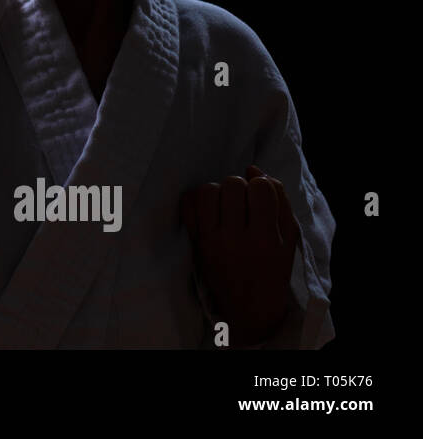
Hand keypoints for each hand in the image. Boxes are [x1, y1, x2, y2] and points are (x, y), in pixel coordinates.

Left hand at [181, 165, 299, 345]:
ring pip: (208, 191)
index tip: (260, 197)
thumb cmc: (273, 268)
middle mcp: (237, 240)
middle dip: (239, 187)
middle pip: (232, 185)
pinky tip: (209, 208)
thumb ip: (278, 201)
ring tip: (226, 206)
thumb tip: (253, 169)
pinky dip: (197, 200)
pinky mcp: (195, 244)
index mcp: (267, 239)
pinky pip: (188, 206)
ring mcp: (212, 241)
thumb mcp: (288, 238)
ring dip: (218, 192)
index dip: (260, 185)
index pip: (260, 188)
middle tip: (242, 203)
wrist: (249, 307)